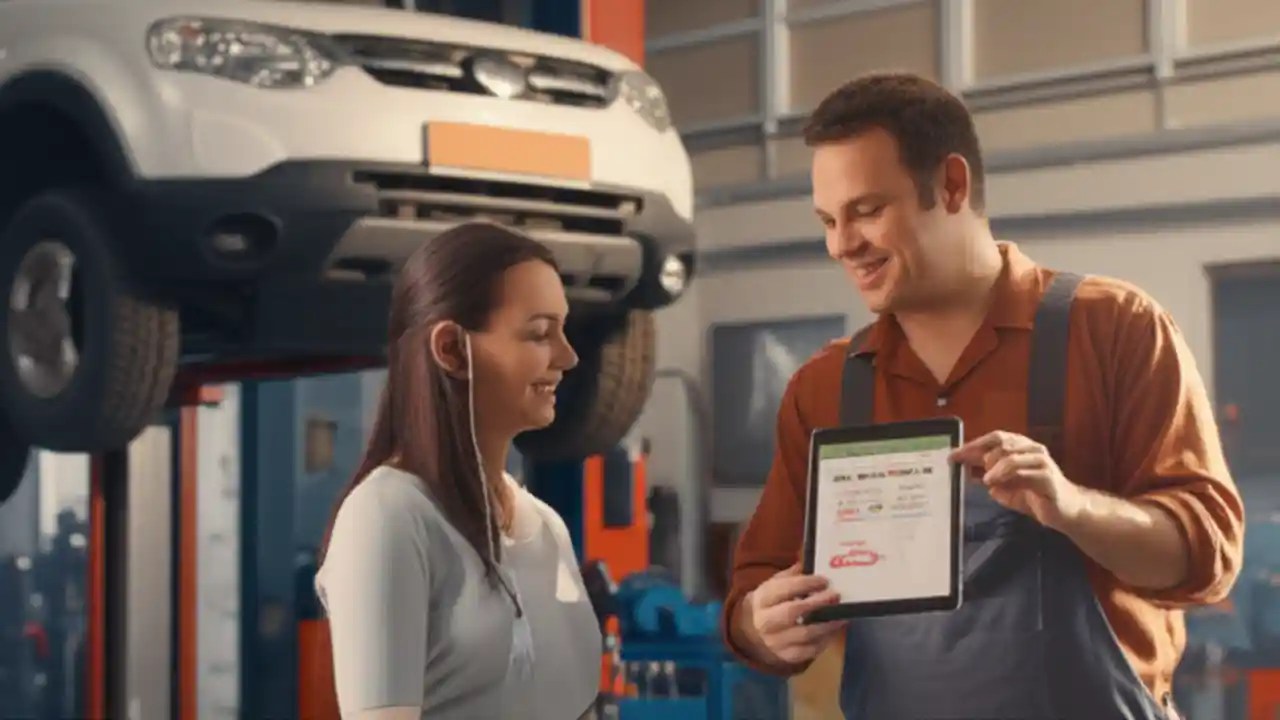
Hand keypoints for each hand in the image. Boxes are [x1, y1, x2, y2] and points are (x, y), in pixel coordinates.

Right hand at [739, 562, 846, 666]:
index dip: (806, 584)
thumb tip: (814, 563)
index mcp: (762, 599)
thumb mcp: (777, 584)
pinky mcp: (788, 656)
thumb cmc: (774, 601)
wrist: (756, 629)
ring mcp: (776, 642)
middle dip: (817, 604)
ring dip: (826, 624)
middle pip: (792, 613)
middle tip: (835, 596)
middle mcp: (766, 622)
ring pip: (805, 634)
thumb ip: (794, 574)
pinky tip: (834, 629)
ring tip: (841, 614)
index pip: (784, 589)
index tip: (824, 580)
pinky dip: (825, 640)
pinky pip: (810, 650)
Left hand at [949, 430, 1086, 531]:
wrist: (1066, 511)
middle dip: (979, 454)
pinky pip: (1023, 471)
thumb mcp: (1006, 487)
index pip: (995, 438)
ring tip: (985, 479)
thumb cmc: (1036, 496)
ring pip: (1011, 455)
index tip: (954, 454)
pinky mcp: (1047, 477)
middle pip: (1001, 442)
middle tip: (967, 466)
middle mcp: (1032, 450)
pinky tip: (995, 483)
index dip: (973, 444)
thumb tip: (969, 473)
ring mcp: (1041, 461)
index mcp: (1022, 448)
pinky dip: (1006, 475)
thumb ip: (990, 478)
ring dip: (993, 466)